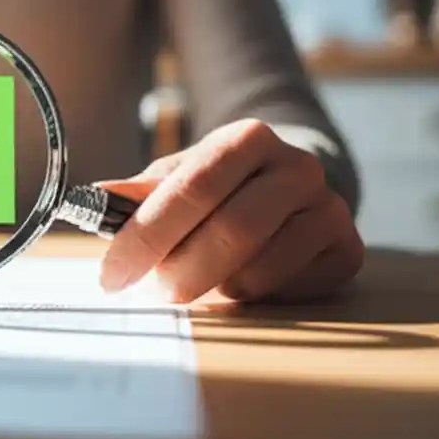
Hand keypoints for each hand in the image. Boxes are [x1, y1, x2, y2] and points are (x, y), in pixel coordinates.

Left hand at [97, 119, 363, 302]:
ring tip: (197, 281)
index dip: (147, 235)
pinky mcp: (347, 251)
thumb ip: (139, 193)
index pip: (192, 188)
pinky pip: (286, 293)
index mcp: (248, 139)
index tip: (112, 274)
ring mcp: (329, 208)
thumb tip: (92, 200)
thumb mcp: (179, 178)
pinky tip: (240, 281)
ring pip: (256, 272)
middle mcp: (297, 167)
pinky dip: (249, 299)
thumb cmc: (222, 187)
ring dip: (212, 289)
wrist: (291, 189)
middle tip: (149, 294)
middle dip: (178, 273)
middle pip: (229, 233)